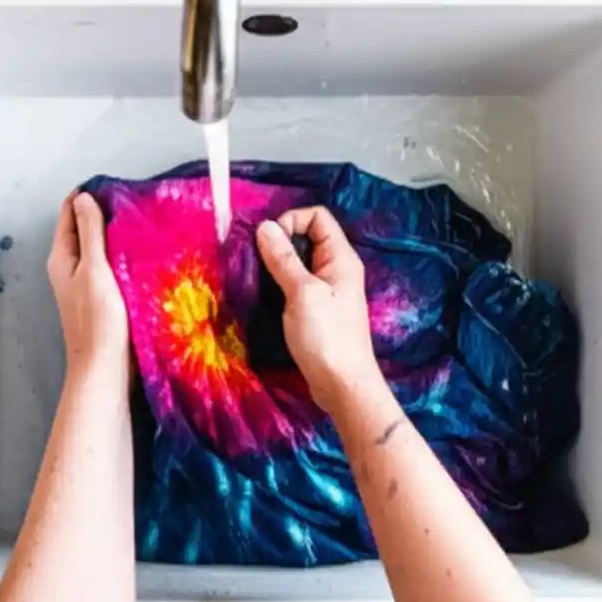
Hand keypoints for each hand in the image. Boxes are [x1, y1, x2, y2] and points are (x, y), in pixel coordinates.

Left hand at [46, 192, 129, 389]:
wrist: (105, 369)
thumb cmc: (98, 322)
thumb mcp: (94, 270)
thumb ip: (90, 233)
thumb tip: (85, 198)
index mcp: (62, 258)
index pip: (70, 213)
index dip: (89, 196)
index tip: (117, 186)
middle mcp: (70, 268)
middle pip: (85, 229)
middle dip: (106, 213)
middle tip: (136, 201)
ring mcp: (86, 284)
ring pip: (100, 248)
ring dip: (117, 236)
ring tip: (144, 222)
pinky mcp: (103, 298)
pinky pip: (112, 267)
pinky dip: (124, 256)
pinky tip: (144, 254)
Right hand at [256, 207, 385, 413]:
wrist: (343, 385)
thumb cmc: (327, 338)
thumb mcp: (302, 294)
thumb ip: (283, 259)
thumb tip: (265, 227)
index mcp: (341, 258)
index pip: (317, 216)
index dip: (291, 221)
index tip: (270, 243)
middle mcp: (337, 268)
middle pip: (307, 236)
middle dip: (280, 242)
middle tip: (258, 261)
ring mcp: (328, 290)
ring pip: (299, 262)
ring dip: (277, 265)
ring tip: (259, 279)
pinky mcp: (318, 309)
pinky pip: (298, 283)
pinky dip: (281, 284)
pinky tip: (267, 296)